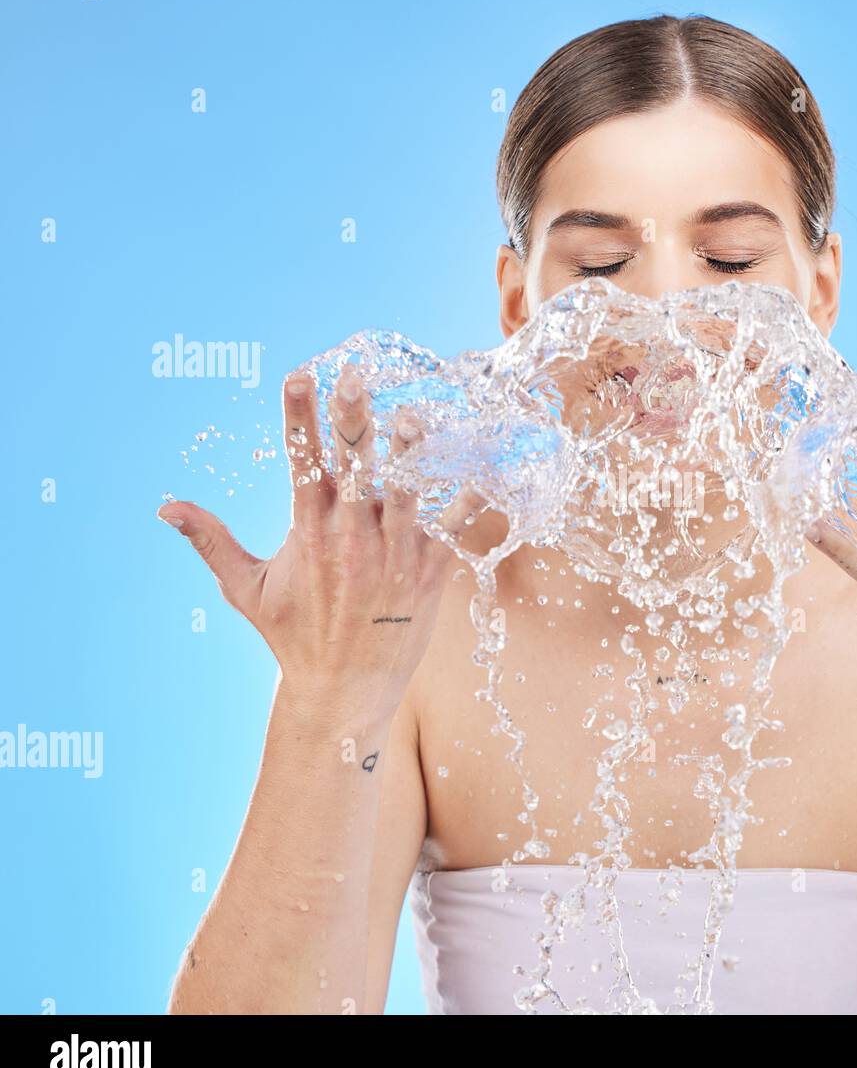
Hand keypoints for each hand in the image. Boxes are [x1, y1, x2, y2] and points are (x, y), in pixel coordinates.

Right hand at [157, 366, 474, 724]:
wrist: (344, 692)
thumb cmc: (294, 636)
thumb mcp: (245, 588)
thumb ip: (211, 541)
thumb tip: (165, 506)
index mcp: (308, 534)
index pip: (301, 463)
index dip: (299, 417)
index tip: (298, 374)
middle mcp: (352, 539)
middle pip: (354, 468)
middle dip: (353, 420)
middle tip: (354, 376)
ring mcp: (396, 554)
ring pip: (408, 491)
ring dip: (411, 452)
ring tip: (414, 416)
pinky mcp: (432, 571)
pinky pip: (456, 524)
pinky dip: (468, 494)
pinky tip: (479, 459)